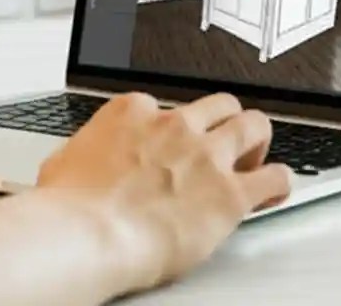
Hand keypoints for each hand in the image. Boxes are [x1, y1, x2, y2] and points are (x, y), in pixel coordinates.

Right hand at [35, 92, 291, 294]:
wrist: (87, 234)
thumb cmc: (69, 208)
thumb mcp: (62, 163)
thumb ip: (84, 154)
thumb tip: (76, 165)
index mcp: (133, 113)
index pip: (164, 106)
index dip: (172, 129)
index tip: (172, 145)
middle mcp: (174, 126)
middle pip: (219, 105)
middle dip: (224, 122)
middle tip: (222, 146)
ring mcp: (206, 156)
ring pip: (253, 126)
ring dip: (257, 141)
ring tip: (254, 159)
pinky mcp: (230, 193)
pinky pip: (274, 178)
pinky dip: (278, 182)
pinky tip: (274, 190)